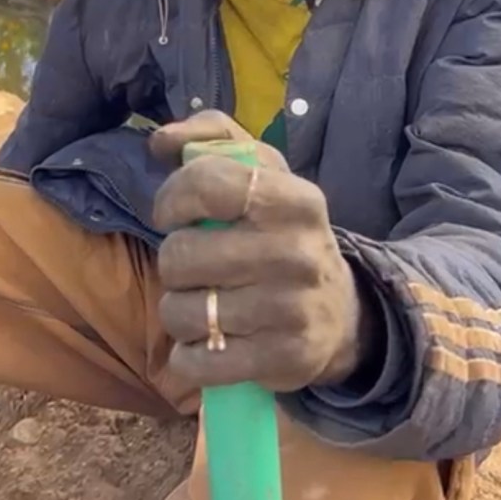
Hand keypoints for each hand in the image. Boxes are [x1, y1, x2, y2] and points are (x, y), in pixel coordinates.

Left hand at [150, 112, 368, 392]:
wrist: (339, 311)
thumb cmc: (280, 231)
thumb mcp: (262, 172)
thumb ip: (212, 137)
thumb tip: (160, 140)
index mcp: (293, 198)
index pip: (207, 184)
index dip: (173, 197)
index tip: (172, 213)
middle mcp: (297, 252)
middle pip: (181, 255)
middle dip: (174, 262)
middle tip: (195, 266)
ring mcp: (291, 309)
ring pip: (182, 312)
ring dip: (179, 310)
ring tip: (203, 303)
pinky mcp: (282, 360)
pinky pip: (197, 361)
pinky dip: (188, 356)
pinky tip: (206, 343)